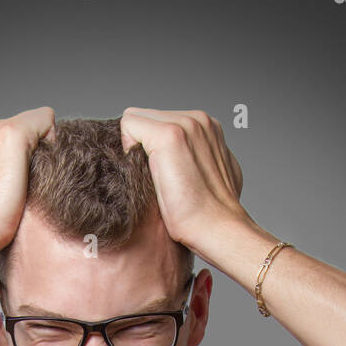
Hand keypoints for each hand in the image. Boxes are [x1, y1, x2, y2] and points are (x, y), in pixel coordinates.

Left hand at [120, 108, 248, 260]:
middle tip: (157, 178)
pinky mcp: (170, 135)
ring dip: (136, 147)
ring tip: (156, 177)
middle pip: (146, 116)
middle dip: (142, 143)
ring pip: (136, 119)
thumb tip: (184, 162)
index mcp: (208, 128)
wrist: (218, 229)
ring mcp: (186, 124)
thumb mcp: (212, 176)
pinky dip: (128, 148)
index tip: (162, 173)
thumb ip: (197, 158)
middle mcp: (198, 119)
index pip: (161, 120)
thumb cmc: (212, 214)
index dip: (151, 146)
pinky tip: (146, 174)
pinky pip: (129, 124)